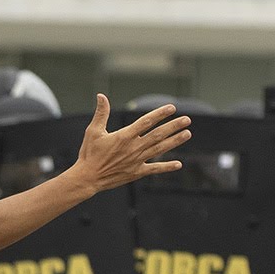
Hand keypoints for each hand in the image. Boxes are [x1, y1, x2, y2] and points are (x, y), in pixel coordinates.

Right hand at [67, 94, 191, 193]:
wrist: (87, 178)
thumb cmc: (89, 154)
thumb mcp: (93, 131)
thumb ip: (101, 113)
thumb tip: (101, 96)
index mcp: (124, 136)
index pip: (147, 122)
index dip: (160, 114)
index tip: (172, 108)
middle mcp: (133, 147)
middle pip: (158, 134)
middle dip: (173, 126)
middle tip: (187, 119)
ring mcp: (136, 160)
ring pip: (160, 149)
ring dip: (175, 141)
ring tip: (187, 133)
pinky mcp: (136, 172)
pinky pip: (154, 169)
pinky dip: (166, 167)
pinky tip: (178, 164)